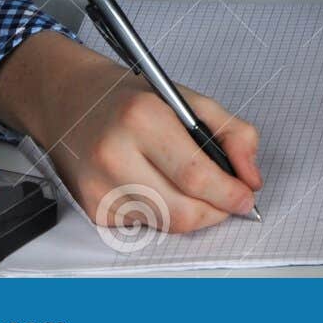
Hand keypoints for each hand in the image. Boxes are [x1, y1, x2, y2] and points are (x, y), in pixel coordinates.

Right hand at [0, 31, 262, 232]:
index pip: (195, 175)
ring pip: (166, 224)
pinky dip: (165, 213)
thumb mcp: (188, 99)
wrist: (70, 101)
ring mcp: (99, 187)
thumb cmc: (132, 98)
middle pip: (182, 211)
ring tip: (197, 190)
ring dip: (193, 214)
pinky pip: (145, 224)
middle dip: (217, 211)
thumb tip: (251, 177)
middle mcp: (114, 155)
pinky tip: (161, 188)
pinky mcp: (93, 209)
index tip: (247, 196)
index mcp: (143, 118)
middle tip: (231, 200)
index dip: (229, 193)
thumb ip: (232, 133)